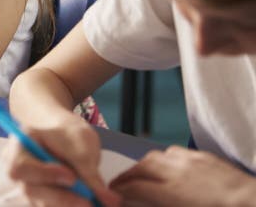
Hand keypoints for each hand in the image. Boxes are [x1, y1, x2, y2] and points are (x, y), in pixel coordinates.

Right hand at [4, 114, 120, 206]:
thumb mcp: (82, 144)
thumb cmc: (68, 132)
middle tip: (89, 202)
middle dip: (60, 198)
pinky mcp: (40, 199)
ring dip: (66, 205)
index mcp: (20, 145)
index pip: (21, 167)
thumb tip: (110, 201)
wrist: (64, 137)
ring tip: (91, 203)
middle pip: (30, 190)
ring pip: (40, 203)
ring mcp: (27, 185)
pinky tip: (86, 203)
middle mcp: (18, 169)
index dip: (44, 175)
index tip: (72, 178)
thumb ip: (90, 172)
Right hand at [111, 145, 255, 206]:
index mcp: (172, 192)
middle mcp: (177, 172)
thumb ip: (158, 204)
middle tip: (119, 183)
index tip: (112, 193)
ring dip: (143, 165)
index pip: (136, 187)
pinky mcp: (204, 157)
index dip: (120, 190)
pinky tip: (166, 165)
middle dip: (127, 175)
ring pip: (156, 156)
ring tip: (139, 173)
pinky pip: (175, 152)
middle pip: (142, 167)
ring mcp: (191, 162)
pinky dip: (164, 158)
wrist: (253, 202)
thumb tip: (140, 201)